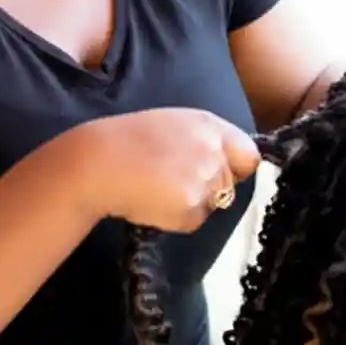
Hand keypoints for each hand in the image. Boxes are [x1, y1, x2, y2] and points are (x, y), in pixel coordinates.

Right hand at [62, 107, 260, 232]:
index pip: (249, 154)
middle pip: (230, 184)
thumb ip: (202, 140)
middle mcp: (213, 150)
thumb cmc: (125, 141)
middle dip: (207, 188)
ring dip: (191, 203)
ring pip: (212, 204)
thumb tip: (225, 164)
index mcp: (208, 124)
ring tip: (156, 188)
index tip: (215, 171)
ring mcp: (204, 179)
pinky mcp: (191, 206)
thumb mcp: (171, 125)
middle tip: (171, 181)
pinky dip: (176, 218)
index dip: (234, 167)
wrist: (96, 162)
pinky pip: (194, 220)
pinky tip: (151, 201)